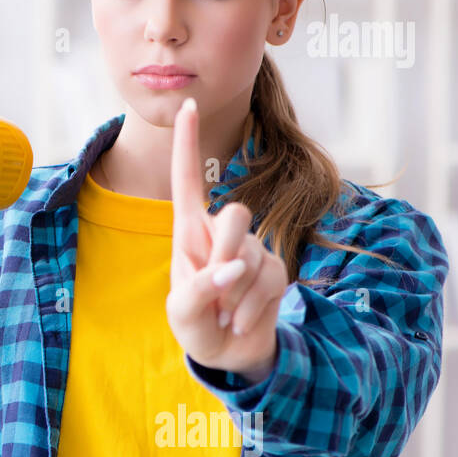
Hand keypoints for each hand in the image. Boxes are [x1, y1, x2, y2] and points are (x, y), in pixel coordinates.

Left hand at [164, 97, 286, 382]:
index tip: (188, 104)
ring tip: (222, 315)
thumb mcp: (183, 313)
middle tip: (216, 291)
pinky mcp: (274, 267)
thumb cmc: (196, 326)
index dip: (187, 143)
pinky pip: (271, 279)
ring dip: (237, 295)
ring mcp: (251, 247)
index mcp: (189, 231)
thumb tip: (232, 269)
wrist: (230, 353)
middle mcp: (220, 231)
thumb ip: (198, 290)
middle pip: (235, 216)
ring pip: (254, 254)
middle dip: (228, 254)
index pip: (187, 179)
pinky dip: (252, 307)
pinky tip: (239, 321)